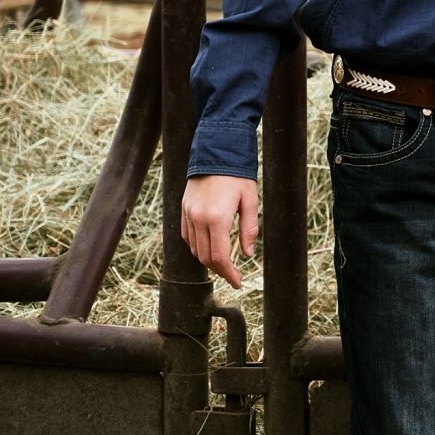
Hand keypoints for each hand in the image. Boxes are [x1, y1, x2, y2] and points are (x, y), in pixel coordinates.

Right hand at [181, 174, 260, 288]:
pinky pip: (187, 237)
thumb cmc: (237, 175)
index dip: (229, 273)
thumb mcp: (250, 200)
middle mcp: (199, 219)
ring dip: (208, 260)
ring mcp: (188, 215)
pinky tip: (209, 248)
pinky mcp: (184, 210)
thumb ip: (249, 229)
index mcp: (217, 218)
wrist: (216, 152)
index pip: (220, 257)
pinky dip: (197, 247)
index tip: (237, 282)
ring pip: (194, 249)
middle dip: (220, 270)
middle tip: (232, 276)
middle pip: (205, 258)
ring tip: (223, 264)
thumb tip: (248, 254)